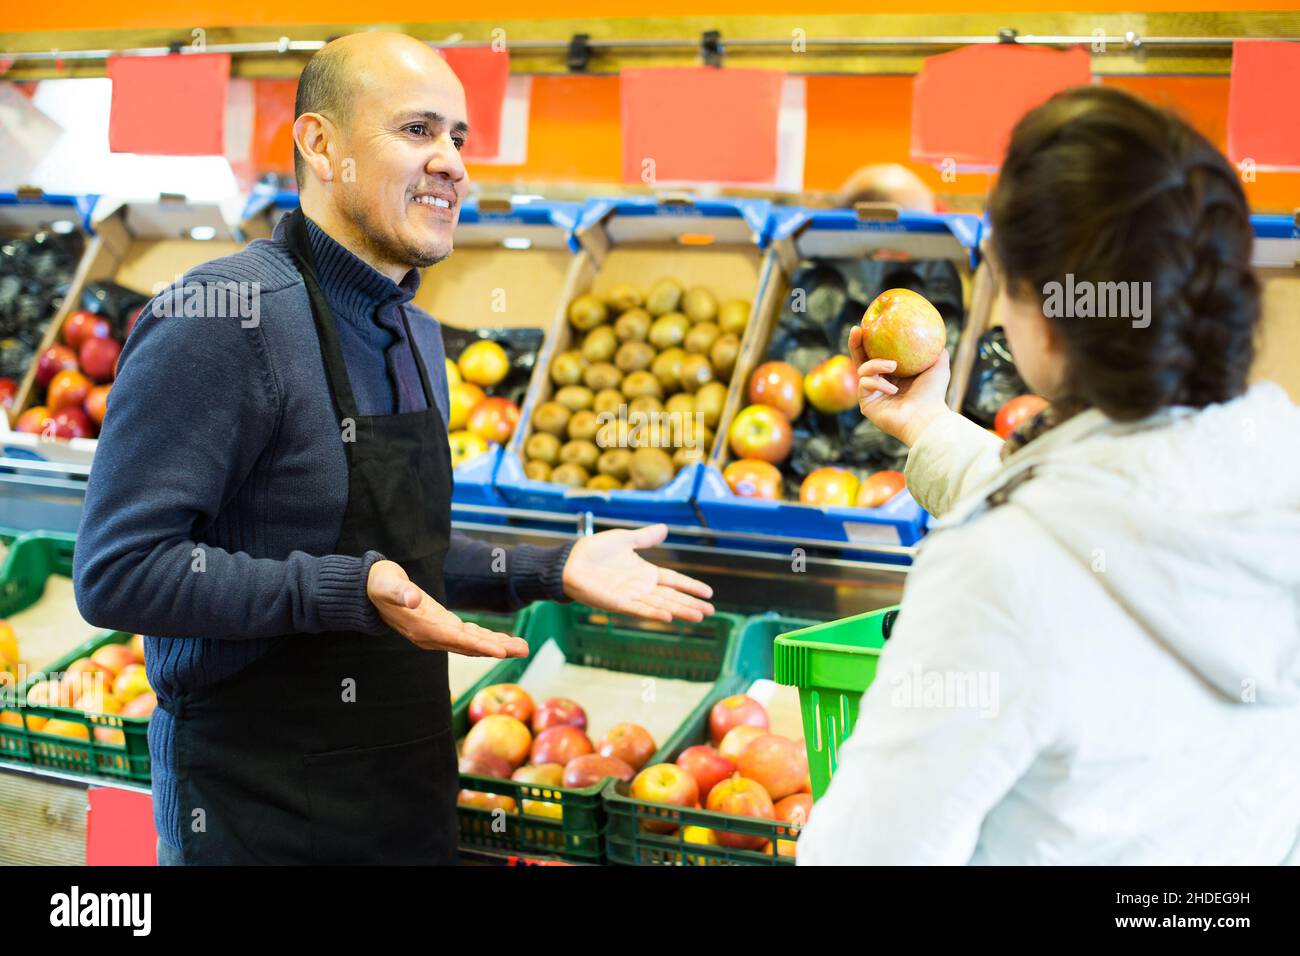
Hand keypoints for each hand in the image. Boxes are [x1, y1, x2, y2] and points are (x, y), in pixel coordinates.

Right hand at [368, 559, 528, 657]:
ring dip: (497, 645)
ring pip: (472, 643)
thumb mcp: (387, 584)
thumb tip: (413, 599)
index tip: (501, 651)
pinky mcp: (441, 625)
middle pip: (470, 646)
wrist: (370, 590)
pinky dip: (486, 637)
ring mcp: (437, 633)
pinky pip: (468, 635)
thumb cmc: (379, 584)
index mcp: (422, 627)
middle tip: (524, 649)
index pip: (455, 639)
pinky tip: (503, 640)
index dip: (479, 645)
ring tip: (522, 646)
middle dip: (497, 648)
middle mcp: (432, 636)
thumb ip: (399, 592)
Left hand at [562, 523, 714, 622]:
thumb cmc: (593, 551)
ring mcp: (630, 596)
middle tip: (710, 611)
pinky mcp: (617, 602)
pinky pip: (638, 609)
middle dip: (690, 603)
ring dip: (679, 611)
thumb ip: (645, 537)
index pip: (673, 580)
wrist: (569, 561)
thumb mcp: (624, 539)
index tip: (709, 593)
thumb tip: (665, 528)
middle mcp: (640, 586)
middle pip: (671, 596)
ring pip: (660, 605)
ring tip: (698, 616)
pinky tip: (668, 617)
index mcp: (644, 572)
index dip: (690, 586)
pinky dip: (653, 613)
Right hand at [849, 325, 951, 447]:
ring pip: (863, 370)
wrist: (926, 418)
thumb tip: (935, 334)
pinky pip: (865, 384)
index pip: (878, 354)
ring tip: (893, 365)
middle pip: (861, 360)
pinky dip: (878, 383)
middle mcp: (881, 384)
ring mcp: (872, 394)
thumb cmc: (934, 395)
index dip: (871, 340)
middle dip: (856, 344)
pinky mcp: (866, 404)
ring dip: (876, 364)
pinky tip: (893, 389)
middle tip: (856, 330)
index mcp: (895, 375)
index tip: (869, 324)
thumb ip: (935, 350)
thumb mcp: (939, 366)